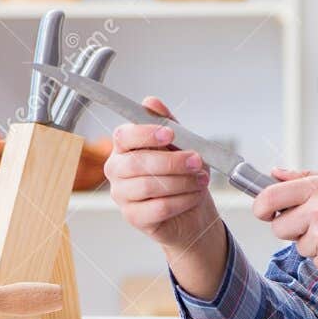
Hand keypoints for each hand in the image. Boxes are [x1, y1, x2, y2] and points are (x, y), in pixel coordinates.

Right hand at [105, 96, 223, 259]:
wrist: (193, 211)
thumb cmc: (183, 175)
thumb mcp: (181, 144)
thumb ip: (167, 123)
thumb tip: (151, 101)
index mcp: (124, 148)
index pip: (124, 136)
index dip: (146, 133)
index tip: (171, 134)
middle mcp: (117, 170)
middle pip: (137, 163)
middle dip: (172, 162)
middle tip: (197, 161)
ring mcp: (122, 195)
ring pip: (149, 186)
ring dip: (182, 182)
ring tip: (200, 180)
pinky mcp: (133, 217)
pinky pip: (158, 207)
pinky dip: (182, 201)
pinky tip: (193, 196)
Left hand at [252, 167, 317, 293]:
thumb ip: (307, 177)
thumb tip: (274, 174)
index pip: (269, 197)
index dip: (261, 207)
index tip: (264, 211)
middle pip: (278, 228)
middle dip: (289, 227)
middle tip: (315, 222)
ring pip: (298, 246)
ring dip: (313, 242)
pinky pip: (315, 261)